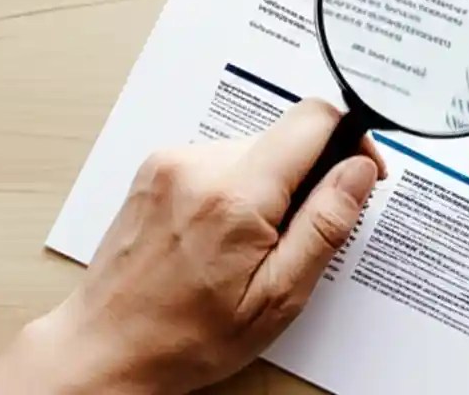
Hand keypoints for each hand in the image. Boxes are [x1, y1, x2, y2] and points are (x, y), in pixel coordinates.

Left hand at [0, 99, 385, 394]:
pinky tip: (223, 235)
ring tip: (251, 245)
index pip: (314, 119)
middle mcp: (198, 164)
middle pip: (287, 136)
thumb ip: (325, 225)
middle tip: (297, 236)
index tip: (360, 174)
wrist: (107, 348)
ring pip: (257, 148)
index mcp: (235, 195)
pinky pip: (222, 158)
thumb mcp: (277, 297)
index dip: (352, 139)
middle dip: (309, 177)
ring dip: (271, 186)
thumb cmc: (187, 338)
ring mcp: (171, 161)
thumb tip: (360, 169)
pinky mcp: (157, 166)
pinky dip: (238, 188)